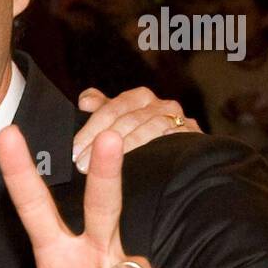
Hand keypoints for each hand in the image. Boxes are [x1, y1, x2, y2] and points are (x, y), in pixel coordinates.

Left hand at [73, 87, 200, 171]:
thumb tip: (84, 100)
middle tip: (81, 164)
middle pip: (127, 119)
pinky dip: (155, 148)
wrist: (184, 157)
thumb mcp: (121, 121)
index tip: (74, 149)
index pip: (112, 108)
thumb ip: (102, 108)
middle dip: (102, 142)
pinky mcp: (193, 137)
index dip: (91, 129)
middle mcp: (161, 105)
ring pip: (148, 129)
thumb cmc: (143, 137)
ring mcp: (179, 120)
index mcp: (140, 98)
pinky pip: (173, 140)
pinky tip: (140, 161)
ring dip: (125, 148)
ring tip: (104, 169)